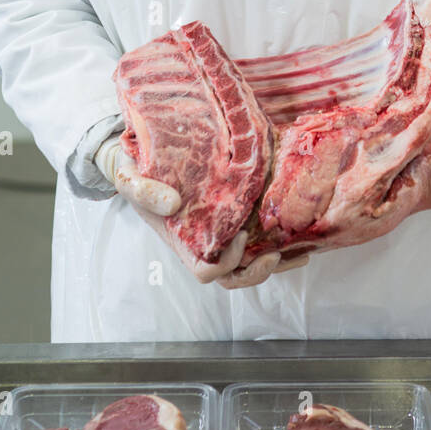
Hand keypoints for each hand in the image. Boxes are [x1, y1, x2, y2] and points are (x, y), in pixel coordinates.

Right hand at [94, 137, 305, 285]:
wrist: (137, 154)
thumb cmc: (133, 170)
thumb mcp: (129, 178)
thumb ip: (144, 191)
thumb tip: (172, 203)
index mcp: (181, 241)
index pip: (206, 271)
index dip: (226, 263)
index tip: (239, 236)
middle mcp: (202, 241)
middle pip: (233, 275)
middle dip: (257, 272)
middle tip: (277, 255)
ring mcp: (218, 229)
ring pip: (248, 261)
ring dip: (275, 261)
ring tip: (301, 253)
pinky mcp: (231, 211)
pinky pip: (255, 234)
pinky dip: (276, 237)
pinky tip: (297, 228)